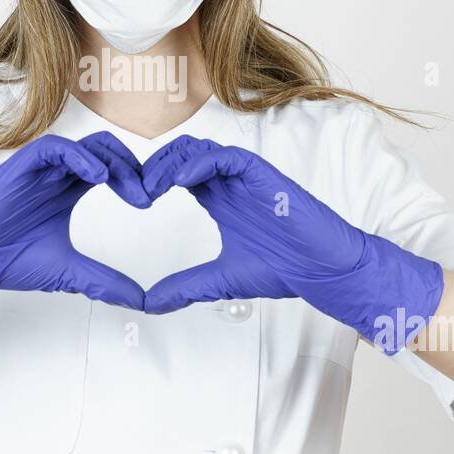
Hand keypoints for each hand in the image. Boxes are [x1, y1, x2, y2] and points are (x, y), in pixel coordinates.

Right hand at [0, 132, 148, 336]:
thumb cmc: (8, 260)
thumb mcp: (69, 272)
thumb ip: (105, 281)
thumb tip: (141, 301)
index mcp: (69, 189)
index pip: (111, 169)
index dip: (133, 179)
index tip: (149, 202)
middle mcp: (57, 174)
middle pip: (105, 151)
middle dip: (131, 168)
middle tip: (147, 195)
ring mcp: (39, 168)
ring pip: (85, 145)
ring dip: (112, 162)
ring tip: (130, 188)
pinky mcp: (21, 166)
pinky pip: (55, 148)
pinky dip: (79, 157)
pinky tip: (98, 177)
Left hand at [140, 135, 443, 353]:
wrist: (323, 270)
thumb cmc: (283, 268)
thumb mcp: (220, 280)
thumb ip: (185, 287)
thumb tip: (150, 305)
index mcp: (218, 197)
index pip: (174, 173)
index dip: (149, 180)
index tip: (131, 201)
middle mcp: (228, 181)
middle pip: (180, 154)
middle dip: (153, 167)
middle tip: (134, 191)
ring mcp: (245, 175)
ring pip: (199, 149)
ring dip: (171, 163)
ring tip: (151, 185)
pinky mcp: (263, 174)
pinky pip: (226, 156)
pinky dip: (201, 163)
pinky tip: (182, 181)